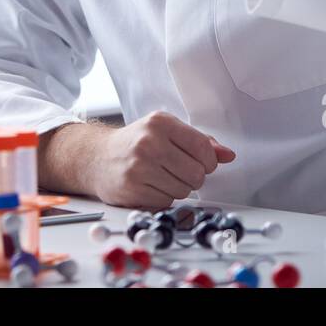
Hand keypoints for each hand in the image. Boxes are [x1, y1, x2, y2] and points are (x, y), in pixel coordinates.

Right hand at [87, 111, 235, 209]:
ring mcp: (139, 166)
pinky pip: (166, 202)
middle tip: (180, 172)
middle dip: (194, 178)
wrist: (97, 157)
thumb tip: (228, 155)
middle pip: (196, 174)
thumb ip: (199, 142)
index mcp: (161, 123)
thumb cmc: (136, 143)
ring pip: (183, 191)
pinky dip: (163, 198)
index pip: (203, 147)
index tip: (202, 163)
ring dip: (178, 189)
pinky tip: (150, 186)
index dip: (209, 162)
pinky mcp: (132, 187)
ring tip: (162, 177)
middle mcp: (149, 142)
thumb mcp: (166, 131)